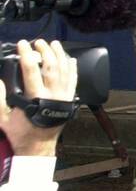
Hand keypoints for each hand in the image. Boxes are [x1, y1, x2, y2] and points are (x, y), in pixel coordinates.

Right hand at [0, 39, 77, 156]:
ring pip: (65, 72)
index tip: (23, 44)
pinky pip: (73, 81)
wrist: (39, 148)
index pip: (31, 71)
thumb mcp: (3, 118)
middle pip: (52, 67)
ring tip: (54, 44)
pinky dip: (72, 69)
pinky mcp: (69, 100)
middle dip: (45, 52)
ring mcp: (64, 97)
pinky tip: (70, 59)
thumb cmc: (22, 133)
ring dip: (60, 56)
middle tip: (38, 42)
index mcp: (36, 98)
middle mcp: (53, 95)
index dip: (27, 55)